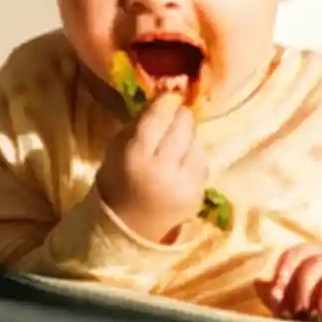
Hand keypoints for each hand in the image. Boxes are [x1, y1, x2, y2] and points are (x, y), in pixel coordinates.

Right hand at [96, 92, 207, 243]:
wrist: (128, 226)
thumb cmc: (118, 179)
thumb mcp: (118, 147)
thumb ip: (141, 122)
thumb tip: (168, 96)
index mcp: (136, 156)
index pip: (159, 116)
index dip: (168, 101)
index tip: (171, 95)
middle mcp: (162, 170)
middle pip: (184, 125)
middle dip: (180, 117)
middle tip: (173, 120)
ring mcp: (184, 185)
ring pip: (197, 142)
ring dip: (187, 139)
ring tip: (173, 149)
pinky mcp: (198, 195)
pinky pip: (202, 163)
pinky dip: (193, 159)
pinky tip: (179, 167)